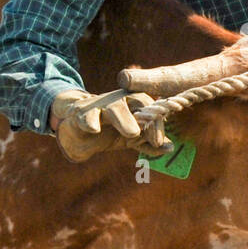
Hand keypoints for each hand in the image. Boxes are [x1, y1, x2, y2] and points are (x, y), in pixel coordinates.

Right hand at [50, 88, 169, 163]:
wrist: (77, 131)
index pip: (151, 108)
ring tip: (132, 133)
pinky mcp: (80, 113)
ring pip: (113, 107)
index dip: (157, 123)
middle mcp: (119, 100)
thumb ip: (150, 143)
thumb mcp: (132, 139)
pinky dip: (90, 121)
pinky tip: (95, 129)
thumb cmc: (110, 131)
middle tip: (154, 134)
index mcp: (134, 104)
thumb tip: (170, 148)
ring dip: (124, 119)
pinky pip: (86, 116)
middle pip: (135, 101)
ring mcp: (99, 105)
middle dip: (144, 117)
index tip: (159, 142)